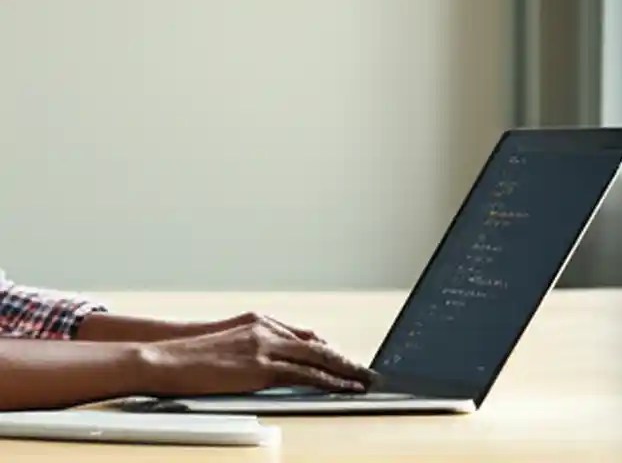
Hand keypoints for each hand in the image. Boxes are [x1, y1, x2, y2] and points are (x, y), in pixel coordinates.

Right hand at [140, 318, 373, 395]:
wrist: (165, 356)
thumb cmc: (191, 356)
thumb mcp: (228, 342)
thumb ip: (253, 346)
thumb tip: (271, 363)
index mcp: (260, 322)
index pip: (305, 336)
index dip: (327, 350)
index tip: (344, 360)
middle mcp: (267, 329)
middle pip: (317, 344)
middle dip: (344, 360)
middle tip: (366, 371)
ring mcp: (265, 346)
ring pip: (316, 358)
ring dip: (344, 371)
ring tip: (363, 381)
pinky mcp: (260, 367)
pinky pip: (303, 374)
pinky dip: (327, 381)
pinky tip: (341, 388)